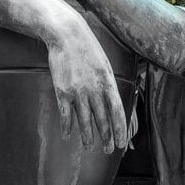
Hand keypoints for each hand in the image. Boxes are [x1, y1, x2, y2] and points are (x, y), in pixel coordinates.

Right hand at [47, 16, 127, 153]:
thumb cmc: (88, 49)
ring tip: (89, 147)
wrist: (67, 35)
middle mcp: (95, 90)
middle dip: (106, 137)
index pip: (117, 112)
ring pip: (85, 120)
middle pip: (102, 120)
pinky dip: (67, 126)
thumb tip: (112, 104)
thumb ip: (108, 85)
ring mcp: (78, 91)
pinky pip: (66, 114)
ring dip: (88, 136)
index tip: (121, 143)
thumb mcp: (105, 65)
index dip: (120, 129)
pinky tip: (68, 136)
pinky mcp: (62, 91)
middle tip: (108, 150)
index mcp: (108, 83)